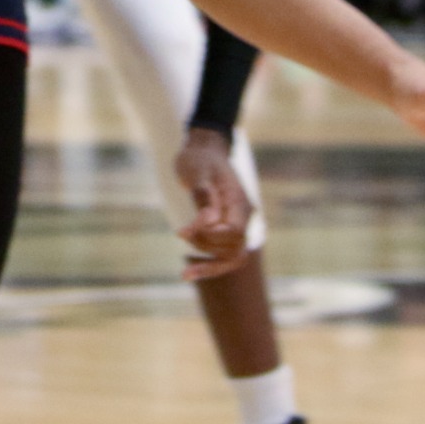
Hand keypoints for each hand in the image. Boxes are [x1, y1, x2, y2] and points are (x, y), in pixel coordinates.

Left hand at [173, 128, 252, 280]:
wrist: (204, 150)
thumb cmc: (199, 159)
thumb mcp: (197, 171)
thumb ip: (204, 196)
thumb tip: (209, 221)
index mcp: (239, 202)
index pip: (234, 232)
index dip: (210, 237)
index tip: (182, 231)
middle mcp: (243, 215)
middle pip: (235, 249)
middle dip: (207, 249)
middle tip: (181, 235)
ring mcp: (237, 223)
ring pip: (232, 257)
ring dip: (210, 266)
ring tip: (185, 273)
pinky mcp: (227, 229)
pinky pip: (224, 254)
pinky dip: (209, 264)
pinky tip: (189, 270)